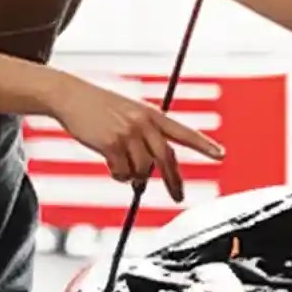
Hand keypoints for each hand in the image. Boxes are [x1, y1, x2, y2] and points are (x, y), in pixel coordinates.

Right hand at [48, 75, 224, 202]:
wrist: (71, 96)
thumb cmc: (99, 106)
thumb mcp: (128, 113)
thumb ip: (144, 136)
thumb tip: (149, 171)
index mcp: (151, 113)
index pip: (183, 131)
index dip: (203, 144)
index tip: (220, 155)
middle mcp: (143, 122)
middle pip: (166, 158)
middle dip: (173, 180)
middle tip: (178, 196)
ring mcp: (127, 133)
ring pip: (142, 169)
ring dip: (134, 177)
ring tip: (122, 169)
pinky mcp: (111, 144)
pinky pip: (123, 173)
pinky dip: (119, 175)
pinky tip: (111, 166)